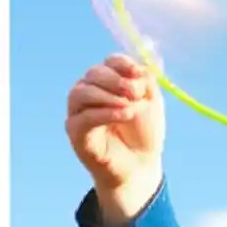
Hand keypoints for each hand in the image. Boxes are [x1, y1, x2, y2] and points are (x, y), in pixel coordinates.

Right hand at [65, 53, 164, 220]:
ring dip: (107, 95)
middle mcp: (89, 92)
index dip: (123, 64)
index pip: (110, 62)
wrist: (140, 165)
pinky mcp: (76, 131)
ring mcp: (79, 111)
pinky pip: (84, 117)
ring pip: (82, 92)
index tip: (138, 74)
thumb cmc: (143, 132)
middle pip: (94, 73)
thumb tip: (137, 70)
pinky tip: (124, 114)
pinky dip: (105, 113)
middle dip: (115, 80)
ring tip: (129, 106)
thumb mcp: (151, 102)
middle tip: (136, 93)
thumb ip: (144, 82)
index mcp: (108, 82)